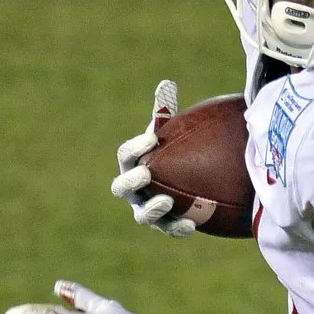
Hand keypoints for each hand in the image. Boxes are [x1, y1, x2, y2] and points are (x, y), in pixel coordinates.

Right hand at [111, 79, 196, 237]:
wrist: (184, 180)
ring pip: (142, 215)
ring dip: (151, 209)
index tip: (152, 138)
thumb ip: (166, 112)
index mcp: (132, 164)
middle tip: (146, 174)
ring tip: (167, 202)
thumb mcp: (170, 133)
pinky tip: (192, 225)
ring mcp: (145, 209)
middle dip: (132, 181)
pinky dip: (177, 228)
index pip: (126, 155)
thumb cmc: (172, 153)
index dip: (136, 147)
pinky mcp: (163, 224)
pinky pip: (167, 229)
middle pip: (121, 187)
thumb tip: (166, 84)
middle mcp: (132, 189)